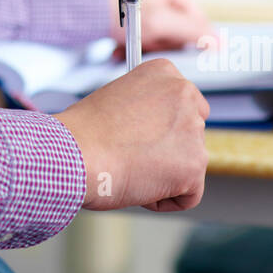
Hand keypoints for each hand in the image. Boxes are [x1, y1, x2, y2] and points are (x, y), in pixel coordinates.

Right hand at [53, 58, 210, 211]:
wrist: (77, 153)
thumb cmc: (84, 132)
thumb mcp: (116, 99)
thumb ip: (145, 108)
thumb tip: (153, 131)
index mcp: (164, 72)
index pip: (184, 104)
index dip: (162, 126)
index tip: (143, 135)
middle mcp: (185, 94)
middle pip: (191, 134)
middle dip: (167, 150)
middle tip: (134, 156)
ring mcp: (193, 130)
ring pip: (189, 165)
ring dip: (163, 174)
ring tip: (129, 168)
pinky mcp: (195, 165)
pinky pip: (188, 195)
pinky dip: (164, 200)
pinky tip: (139, 186)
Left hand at [101, 0, 218, 58]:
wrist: (82, 10)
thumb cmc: (118, 9)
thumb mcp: (161, 22)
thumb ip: (192, 31)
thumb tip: (218, 40)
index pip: (195, 18)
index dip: (188, 40)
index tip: (179, 52)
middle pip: (176, 28)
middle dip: (160, 42)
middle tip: (147, 45)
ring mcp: (146, 1)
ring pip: (158, 35)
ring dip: (145, 47)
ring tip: (131, 46)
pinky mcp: (132, 12)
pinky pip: (143, 34)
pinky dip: (133, 45)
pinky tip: (122, 48)